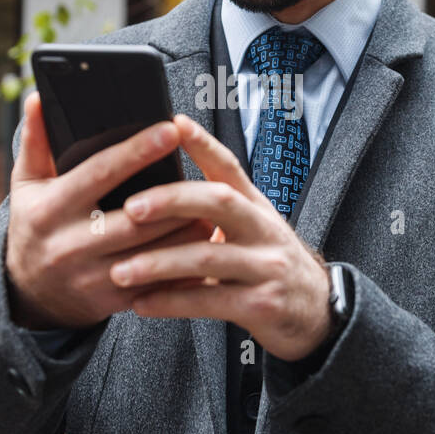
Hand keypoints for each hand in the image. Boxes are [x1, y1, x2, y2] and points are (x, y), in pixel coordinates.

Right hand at [5, 93, 216, 329]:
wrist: (29, 293)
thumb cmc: (35, 225)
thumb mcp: (26, 185)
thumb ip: (35, 142)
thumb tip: (39, 97)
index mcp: (50, 209)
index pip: (98, 174)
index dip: (136, 152)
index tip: (170, 130)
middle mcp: (69, 245)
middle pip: (134, 219)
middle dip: (174, 198)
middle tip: (207, 177)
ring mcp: (91, 277)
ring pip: (151, 254)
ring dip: (186, 233)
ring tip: (212, 210)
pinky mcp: (111, 301)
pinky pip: (156, 286)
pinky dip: (183, 270)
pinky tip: (204, 251)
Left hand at [108, 114, 332, 360]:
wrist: (315, 309)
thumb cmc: (268, 261)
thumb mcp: (252, 226)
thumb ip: (215, 207)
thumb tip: (159, 185)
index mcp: (255, 205)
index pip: (228, 166)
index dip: (202, 143)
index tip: (173, 124)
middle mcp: (263, 229)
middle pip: (218, 202)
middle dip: (171, 201)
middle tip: (131, 207)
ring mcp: (265, 267)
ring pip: (207, 257)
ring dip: (158, 263)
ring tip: (120, 270)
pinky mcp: (260, 304)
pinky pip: (209, 301)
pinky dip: (171, 302)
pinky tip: (141, 303)